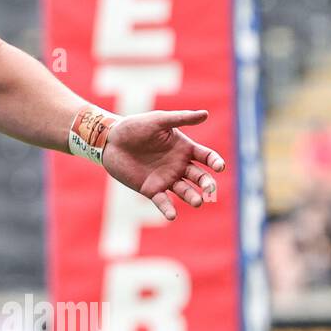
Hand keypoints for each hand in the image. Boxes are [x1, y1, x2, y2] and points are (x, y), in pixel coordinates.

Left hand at [101, 110, 225, 221]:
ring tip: (197, 201)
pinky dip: (168, 209)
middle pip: (200, 177)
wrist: (110, 141)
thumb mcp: (158, 120)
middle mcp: (179, 165)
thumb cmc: (135, 127)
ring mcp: (167, 178)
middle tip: (209, 190)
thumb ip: (181, 118)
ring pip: (186, 191)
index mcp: (184, 148)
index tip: (219, 166)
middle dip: (207, 184)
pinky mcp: (152, 189)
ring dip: (193, 197)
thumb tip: (205, 114)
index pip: (207, 157)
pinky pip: (163, 201)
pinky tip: (172, 216)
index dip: (215, 162)